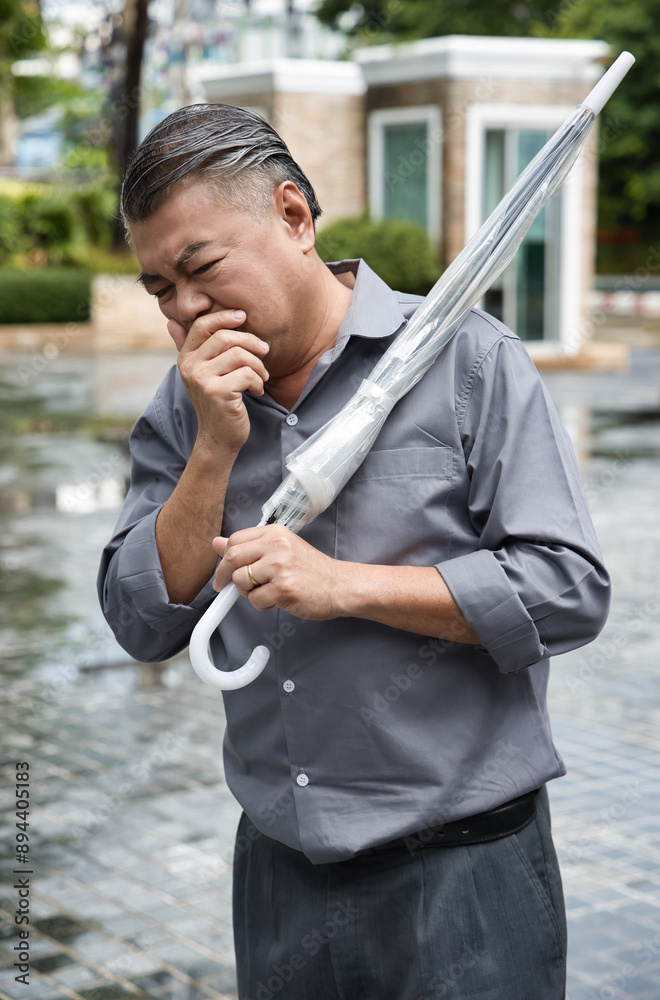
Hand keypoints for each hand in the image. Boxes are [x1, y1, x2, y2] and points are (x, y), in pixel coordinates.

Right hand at [173, 309, 269, 453]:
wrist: (218, 438)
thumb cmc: (217, 402)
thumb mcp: (203, 374)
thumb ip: (193, 349)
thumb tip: (171, 321)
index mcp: (185, 358)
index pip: (202, 325)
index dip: (224, 316)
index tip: (244, 316)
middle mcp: (190, 367)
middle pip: (224, 337)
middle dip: (251, 341)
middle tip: (265, 351)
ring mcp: (202, 380)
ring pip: (239, 355)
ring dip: (258, 365)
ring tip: (262, 377)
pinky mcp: (218, 392)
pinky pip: (247, 373)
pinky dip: (258, 381)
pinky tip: (257, 390)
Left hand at [212, 525, 343, 620]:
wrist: (340, 586)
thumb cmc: (313, 570)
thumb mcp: (282, 549)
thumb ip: (250, 546)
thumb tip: (217, 543)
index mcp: (275, 533)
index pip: (235, 540)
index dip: (225, 559)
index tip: (225, 572)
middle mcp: (277, 546)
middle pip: (233, 558)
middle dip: (226, 576)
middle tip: (228, 587)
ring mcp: (280, 567)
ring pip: (241, 581)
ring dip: (248, 592)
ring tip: (266, 592)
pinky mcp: (283, 588)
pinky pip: (255, 599)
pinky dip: (262, 604)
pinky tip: (277, 600)